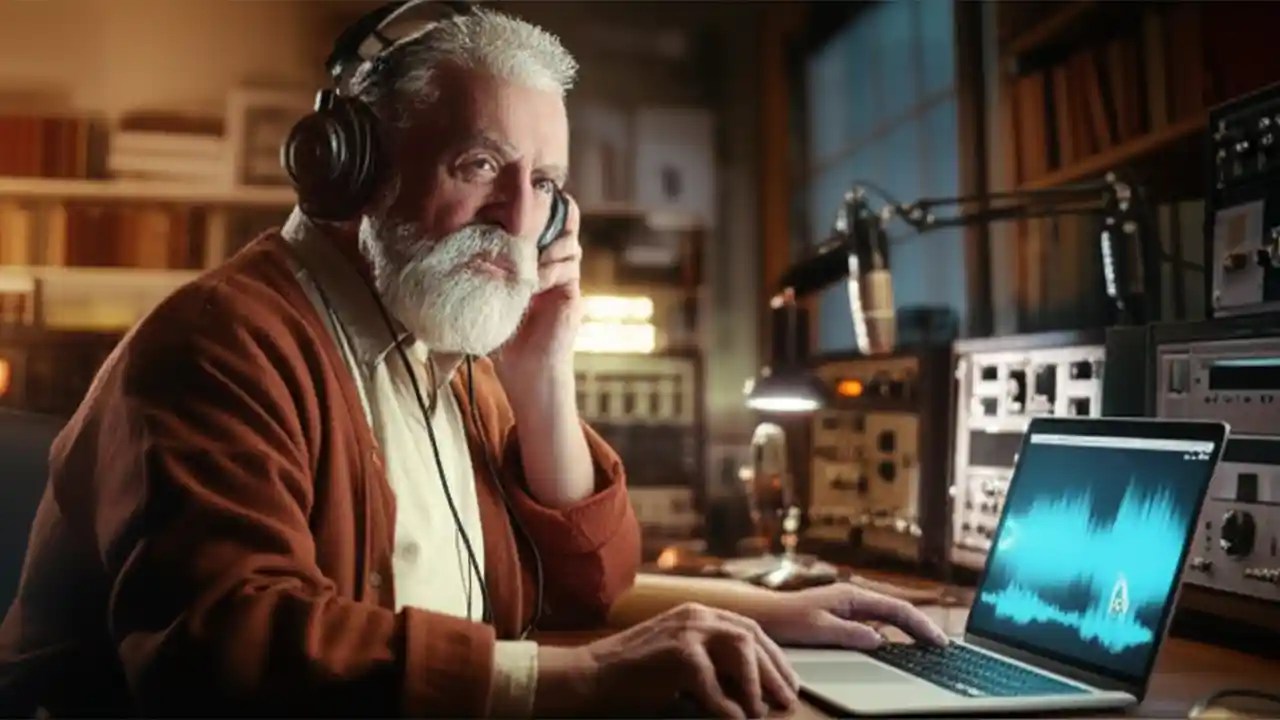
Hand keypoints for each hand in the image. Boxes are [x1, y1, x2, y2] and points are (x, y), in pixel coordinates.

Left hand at [493, 192, 581, 379]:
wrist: (526, 374)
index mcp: (538, 264)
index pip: (547, 225)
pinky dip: (549, 272)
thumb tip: (454, 251)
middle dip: (550, 219)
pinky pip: (568, 270)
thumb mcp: (492, 300)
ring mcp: (567, 281)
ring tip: (529, 258)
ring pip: (571, 245)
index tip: (522, 199)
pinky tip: (533, 283)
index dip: (541, 208)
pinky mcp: (573, 295)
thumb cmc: (505, 340)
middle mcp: (555, 268)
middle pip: (566, 225)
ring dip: (549, 247)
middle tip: (528, 220)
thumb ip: (487, 276)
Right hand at [535, 603, 800, 718]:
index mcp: (697, 613)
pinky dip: (726, 705)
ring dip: (755, 683)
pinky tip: (733, 719)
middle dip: (773, 669)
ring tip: (761, 710)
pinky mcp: (677, 653)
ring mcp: (686, 630)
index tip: (786, 681)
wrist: (590, 675)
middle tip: (787, 698)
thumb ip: (711, 661)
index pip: (748, 628)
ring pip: (740, 648)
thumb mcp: (678, 658)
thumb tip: (749, 685)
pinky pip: (713, 682)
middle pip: (750, 636)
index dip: (772, 656)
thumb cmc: (633, 674)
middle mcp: (696, 615)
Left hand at [751, 582, 949, 649]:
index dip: (920, 625)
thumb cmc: (789, 619)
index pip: (896, 609)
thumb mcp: (820, 629)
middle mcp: (855, 597)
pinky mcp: (846, 615)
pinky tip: (900, 643)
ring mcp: (851, 605)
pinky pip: (877, 622)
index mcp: (852, 596)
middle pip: (898, 610)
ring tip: (929, 644)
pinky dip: (894, 631)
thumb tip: (880, 639)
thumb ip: (850, 633)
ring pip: (889, 616)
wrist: (767, 614)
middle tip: (941, 644)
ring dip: (910, 628)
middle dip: (921, 626)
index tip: (937, 640)